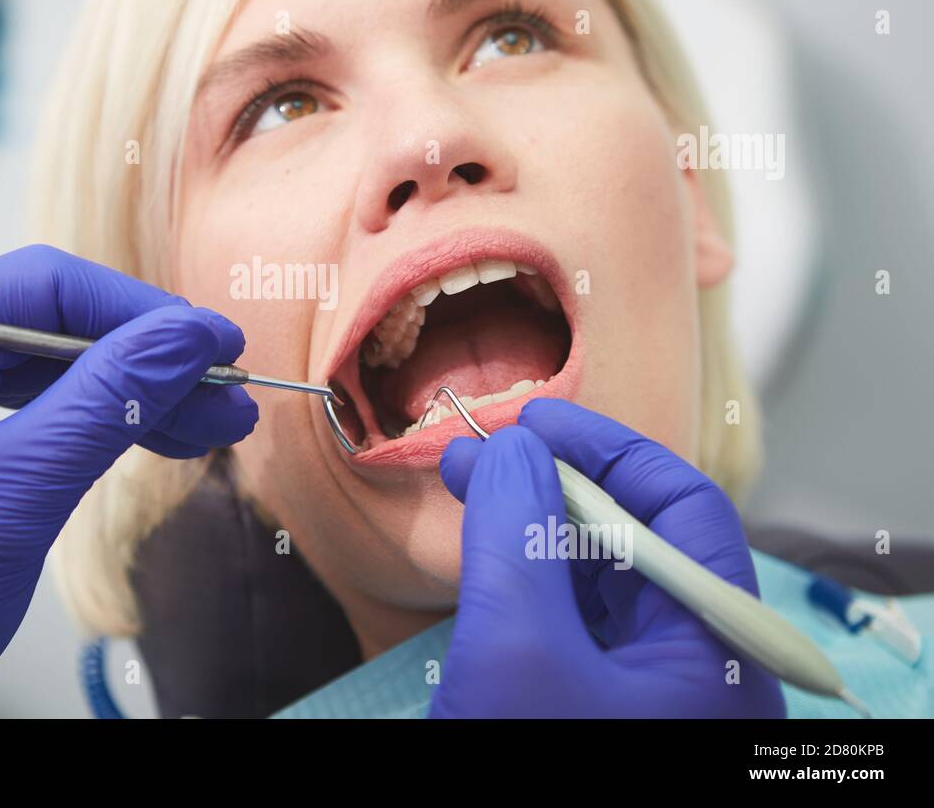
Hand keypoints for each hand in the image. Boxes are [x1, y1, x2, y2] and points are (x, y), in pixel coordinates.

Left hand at [0, 244, 256, 716]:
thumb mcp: (10, 498)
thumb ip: (103, 406)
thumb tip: (187, 340)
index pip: (39, 290)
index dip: (138, 312)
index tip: (212, 344)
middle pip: (53, 329)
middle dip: (147, 362)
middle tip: (223, 393)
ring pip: (53, 375)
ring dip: (136, 399)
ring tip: (213, 425)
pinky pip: (35, 419)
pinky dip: (99, 432)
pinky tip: (158, 440)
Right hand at [432, 398, 784, 717]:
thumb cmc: (524, 770)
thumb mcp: (514, 648)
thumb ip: (517, 535)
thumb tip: (514, 447)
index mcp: (721, 656)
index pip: (687, 509)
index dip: (607, 452)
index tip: (533, 421)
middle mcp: (702, 669)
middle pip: (643, 539)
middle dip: (557, 484)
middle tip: (485, 452)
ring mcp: (654, 693)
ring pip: (605, 578)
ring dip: (536, 525)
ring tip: (471, 487)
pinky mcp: (606, 707)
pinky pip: (580, 619)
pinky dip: (533, 575)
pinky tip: (488, 550)